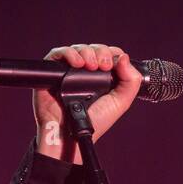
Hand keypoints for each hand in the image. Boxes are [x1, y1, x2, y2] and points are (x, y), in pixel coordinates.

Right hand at [33, 43, 142, 164]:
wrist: (72, 134)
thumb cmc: (94, 122)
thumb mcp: (120, 103)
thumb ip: (130, 82)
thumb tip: (125, 58)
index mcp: (102, 77)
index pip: (108, 55)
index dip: (112, 53)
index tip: (113, 63)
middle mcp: (85, 72)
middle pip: (94, 49)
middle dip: (100, 52)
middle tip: (103, 65)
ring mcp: (69, 71)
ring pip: (78, 49)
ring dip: (86, 52)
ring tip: (90, 65)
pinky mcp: (52, 72)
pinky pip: (58, 54)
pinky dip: (68, 53)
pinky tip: (77, 64)